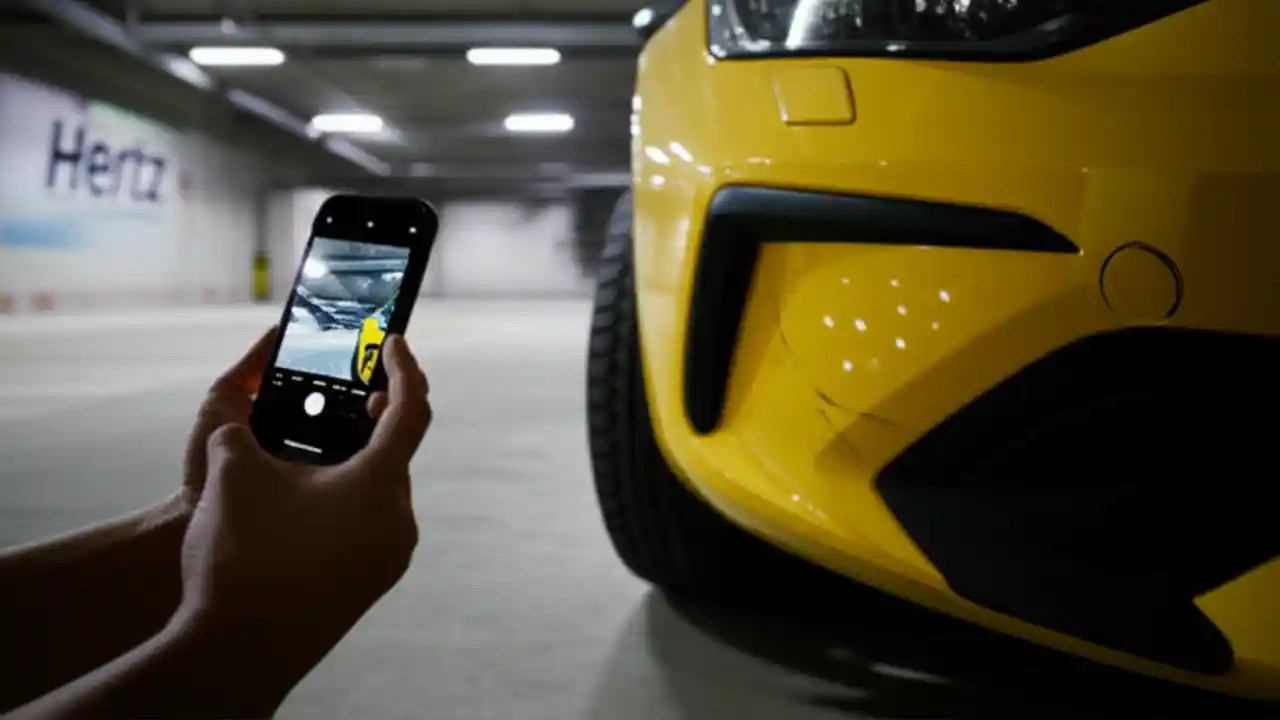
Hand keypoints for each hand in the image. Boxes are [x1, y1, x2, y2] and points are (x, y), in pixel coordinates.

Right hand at [173, 335, 430, 710]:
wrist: (235, 653)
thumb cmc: (239, 557)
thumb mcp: (230, 472)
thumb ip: (239, 427)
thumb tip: (239, 422)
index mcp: (379, 485)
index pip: (411, 409)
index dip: (403, 367)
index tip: (394, 343)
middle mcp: (398, 523)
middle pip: (395, 454)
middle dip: (373, 421)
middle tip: (353, 394)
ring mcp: (388, 560)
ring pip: (380, 494)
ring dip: (356, 467)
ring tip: (316, 454)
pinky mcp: (369, 587)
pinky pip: (369, 528)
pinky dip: (347, 503)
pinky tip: (305, 505)